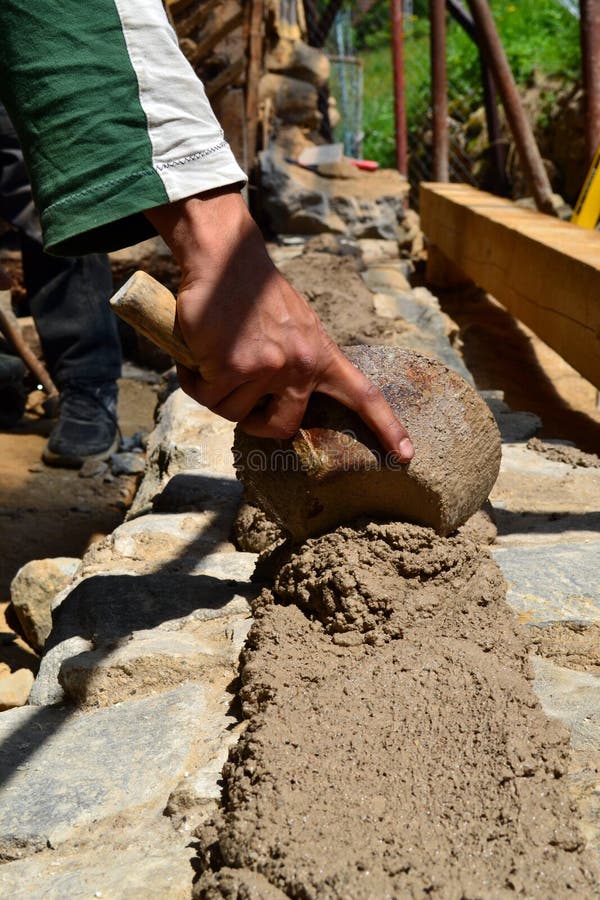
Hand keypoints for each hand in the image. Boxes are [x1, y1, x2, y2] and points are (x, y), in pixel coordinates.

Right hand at [145, 187, 413, 461]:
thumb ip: (297, 361)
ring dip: (215, 391)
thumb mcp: (294, 327)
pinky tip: (196, 354)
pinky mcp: (234, 365)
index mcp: (321, 355)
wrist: (225, 259)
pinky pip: (207, 394)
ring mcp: (269, 366)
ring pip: (232, 412)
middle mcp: (301, 364)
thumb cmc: (254, 295)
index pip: (363, 396)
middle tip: (242, 404)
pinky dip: (195, 380)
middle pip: (282, 427)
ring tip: (213, 356)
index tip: (406, 456)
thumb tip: (278, 402)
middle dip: (257, 424)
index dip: (385, 428)